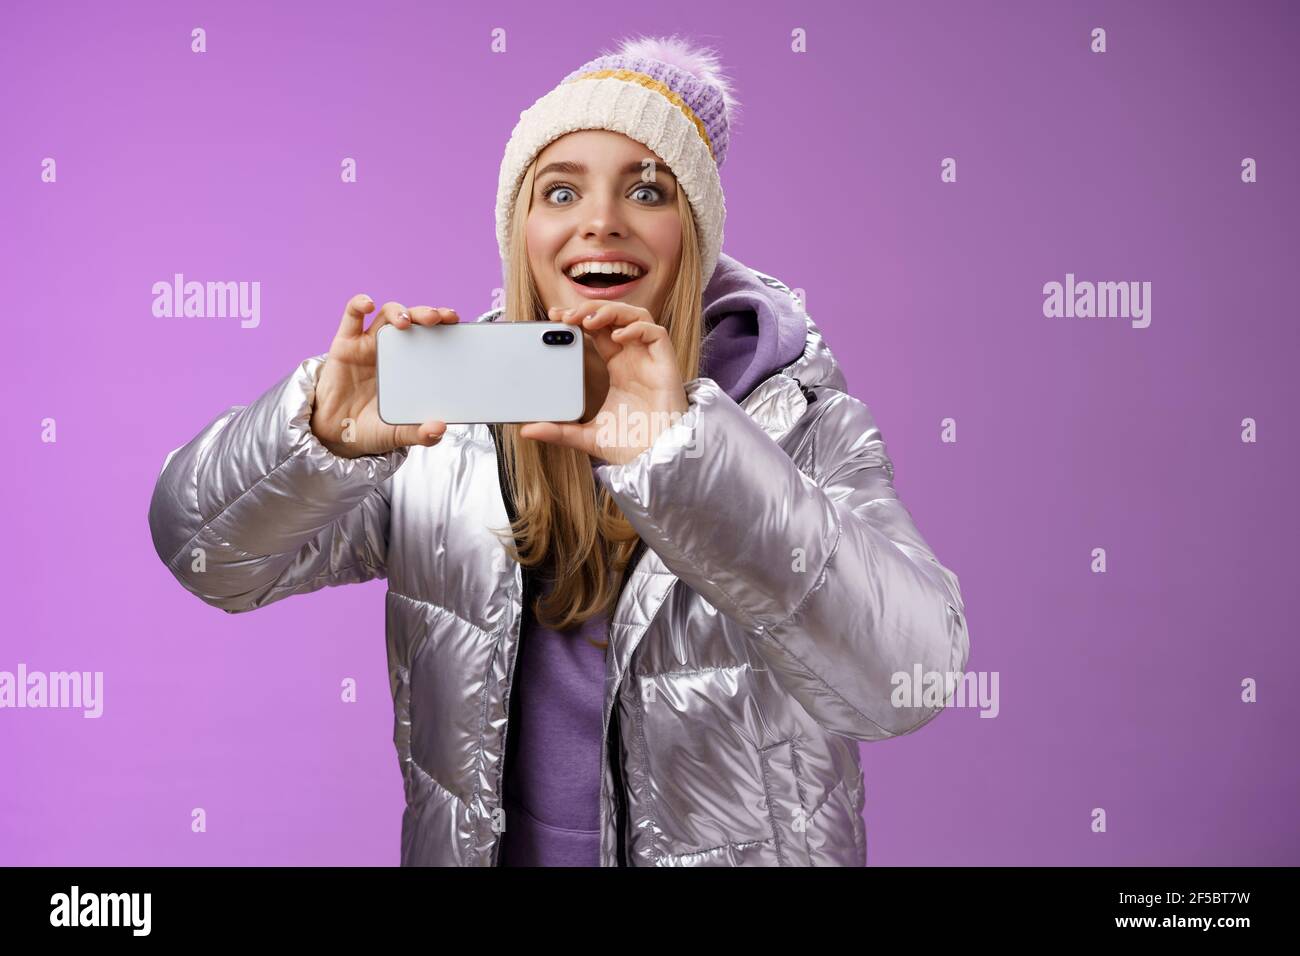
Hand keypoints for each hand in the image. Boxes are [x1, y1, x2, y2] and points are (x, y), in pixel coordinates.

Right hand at [310, 294, 459, 457]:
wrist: (337, 435)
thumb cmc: (373, 428)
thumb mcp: (400, 434)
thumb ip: (420, 434)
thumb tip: (440, 429)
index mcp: (414, 364)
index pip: (434, 336)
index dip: (445, 325)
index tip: (458, 323)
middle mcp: (395, 349)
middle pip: (414, 320)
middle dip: (427, 313)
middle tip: (438, 318)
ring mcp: (369, 344)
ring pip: (387, 315)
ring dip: (399, 311)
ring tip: (405, 322)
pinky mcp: (345, 344)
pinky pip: (351, 316)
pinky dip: (359, 304)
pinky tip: (368, 305)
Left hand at [519, 303, 689, 465]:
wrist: (656, 461)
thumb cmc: (630, 447)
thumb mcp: (585, 436)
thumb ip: (558, 430)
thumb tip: (526, 430)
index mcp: (618, 368)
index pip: (598, 330)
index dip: (579, 318)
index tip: (554, 317)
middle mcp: (634, 359)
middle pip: (614, 316)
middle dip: (589, 309)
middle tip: (564, 316)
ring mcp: (650, 360)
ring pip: (635, 316)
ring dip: (611, 311)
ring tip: (587, 320)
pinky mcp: (666, 365)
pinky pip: (655, 332)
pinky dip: (636, 328)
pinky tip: (617, 337)